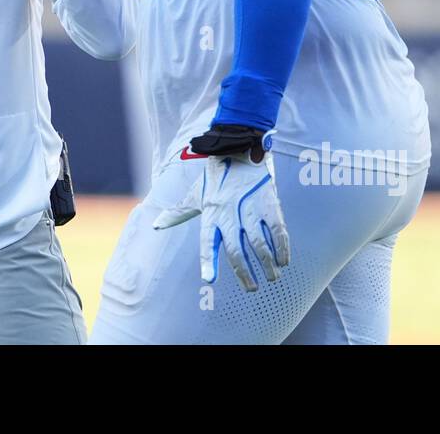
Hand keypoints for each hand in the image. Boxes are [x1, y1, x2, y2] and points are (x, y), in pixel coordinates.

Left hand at [153, 130, 289, 291]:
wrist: (239, 151)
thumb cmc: (215, 178)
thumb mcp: (195, 196)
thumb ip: (178, 213)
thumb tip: (156, 225)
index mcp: (211, 214)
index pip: (207, 241)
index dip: (207, 260)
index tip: (209, 278)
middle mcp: (229, 214)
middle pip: (236, 250)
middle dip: (245, 273)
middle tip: (251, 288)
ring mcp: (251, 209)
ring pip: (259, 244)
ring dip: (267, 265)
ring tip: (272, 278)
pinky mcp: (269, 204)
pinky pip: (278, 231)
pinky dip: (282, 248)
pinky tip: (283, 260)